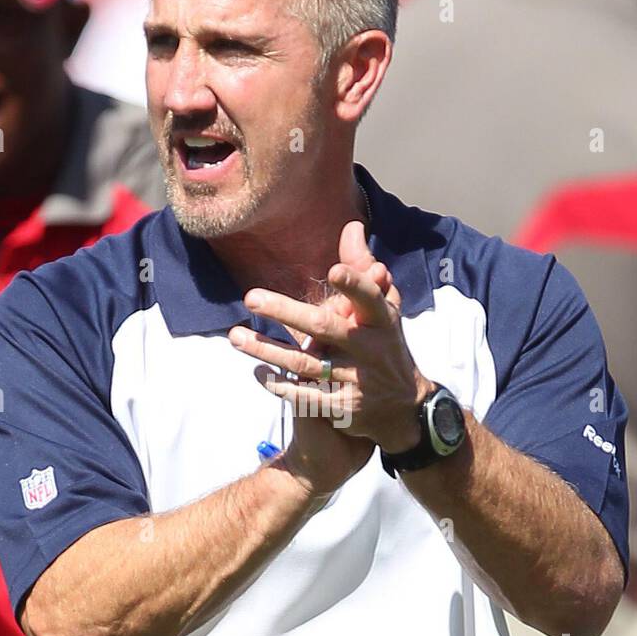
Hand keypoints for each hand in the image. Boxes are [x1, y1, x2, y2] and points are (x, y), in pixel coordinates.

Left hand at [229, 220, 433, 461]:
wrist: (402, 409)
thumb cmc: (385, 345)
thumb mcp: (384, 309)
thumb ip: (365, 269)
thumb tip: (352, 226)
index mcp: (382, 321)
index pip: (370, 298)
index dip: (354, 285)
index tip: (334, 271)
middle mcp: (369, 349)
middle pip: (325, 327)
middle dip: (287, 312)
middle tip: (251, 297)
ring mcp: (355, 380)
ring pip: (305, 362)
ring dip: (267, 349)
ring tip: (235, 336)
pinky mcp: (342, 407)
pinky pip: (304, 396)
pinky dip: (280, 384)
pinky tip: (257, 372)